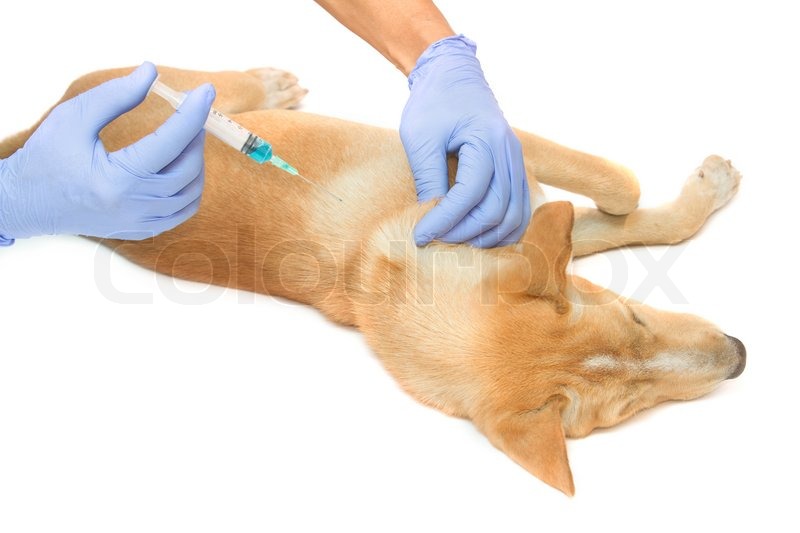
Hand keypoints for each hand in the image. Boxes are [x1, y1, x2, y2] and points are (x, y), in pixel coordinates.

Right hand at [0, 62, 213, 245]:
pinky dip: (190, 188)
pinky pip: (181, 212)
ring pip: (190, 194)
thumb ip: (116, 95)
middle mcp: (133, 206)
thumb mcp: (74, 118)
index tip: (205, 91)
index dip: (193, 113)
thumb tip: (151, 73)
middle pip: (187, 170)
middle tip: (192, 114)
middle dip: (195, 137)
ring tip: (186, 139)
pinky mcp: (141, 230)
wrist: (24, 202)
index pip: (169, 143)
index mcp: (116, 180)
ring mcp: (139, 223)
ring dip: (196, 163)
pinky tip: (182, 168)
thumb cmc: (45, 157)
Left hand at [400, 35, 530, 247]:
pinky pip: (520, 208)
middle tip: (434, 239)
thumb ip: (428, 177)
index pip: (469, 195)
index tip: (420, 235)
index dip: (444, 221)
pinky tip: (480, 237)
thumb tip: (430, 218)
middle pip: (496, 210)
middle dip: (463, 232)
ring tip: (457, 244)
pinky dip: (504, 229)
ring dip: (487, 237)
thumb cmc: (433, 102)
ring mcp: (517, 161)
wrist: (454, 74)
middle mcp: (509, 153)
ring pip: (515, 215)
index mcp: (486, 140)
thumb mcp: (420, 137)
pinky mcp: (515, 169)